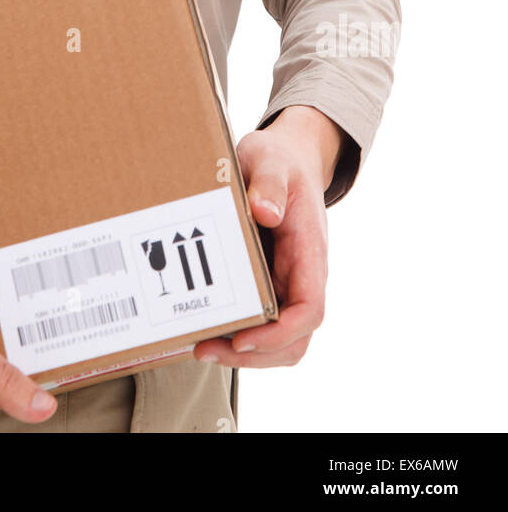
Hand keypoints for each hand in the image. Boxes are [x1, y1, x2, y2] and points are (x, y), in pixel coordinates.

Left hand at [194, 106, 344, 369]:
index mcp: (308, 249)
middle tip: (205, 349)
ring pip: (280, 338)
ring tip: (202, 346)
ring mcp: (288, 281)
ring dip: (244, 352)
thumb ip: (269, 182)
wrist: (288, 157)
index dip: (279, 333)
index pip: (309, 308)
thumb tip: (265, 212)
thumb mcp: (271, 159)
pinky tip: (206, 327)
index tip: (242, 337)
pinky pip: (262, 321)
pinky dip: (237, 333)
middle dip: (253, 354)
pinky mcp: (270, 282)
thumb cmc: (280, 159)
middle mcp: (303, 274)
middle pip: (294, 338)